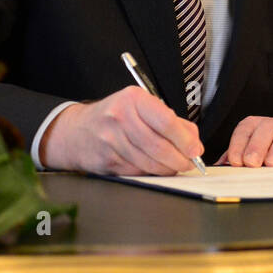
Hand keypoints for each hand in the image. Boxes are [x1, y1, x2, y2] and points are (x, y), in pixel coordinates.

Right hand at [39, 86, 203, 174]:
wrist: (76, 131)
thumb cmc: (116, 116)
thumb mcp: (142, 106)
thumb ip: (172, 121)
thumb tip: (194, 142)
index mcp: (133, 99)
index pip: (165, 121)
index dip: (184, 139)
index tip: (195, 150)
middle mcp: (120, 118)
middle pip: (158, 145)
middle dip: (179, 159)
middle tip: (189, 163)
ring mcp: (110, 141)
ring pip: (148, 162)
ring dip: (167, 169)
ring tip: (175, 167)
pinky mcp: (106, 161)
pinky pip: (136, 171)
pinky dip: (151, 173)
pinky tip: (156, 169)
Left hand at [218, 116, 272, 166]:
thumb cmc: (268, 158)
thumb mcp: (249, 158)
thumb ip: (234, 161)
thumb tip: (218, 168)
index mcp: (256, 127)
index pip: (245, 129)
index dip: (238, 144)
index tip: (235, 161)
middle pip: (265, 127)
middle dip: (256, 145)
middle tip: (251, 163)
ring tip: (271, 164)